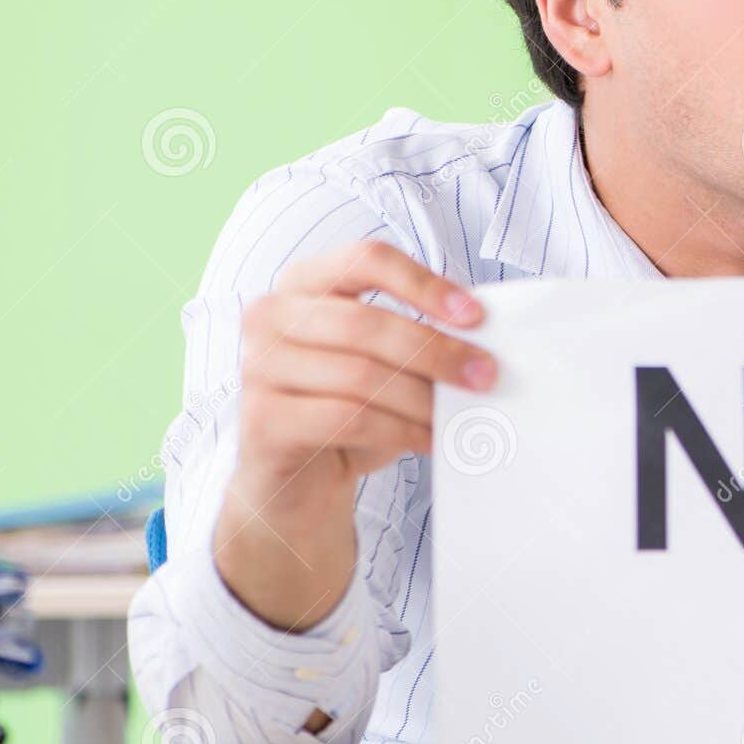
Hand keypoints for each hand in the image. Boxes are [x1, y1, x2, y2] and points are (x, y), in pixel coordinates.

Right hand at [213, 239, 493, 630]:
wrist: (295, 483)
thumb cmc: (344, 410)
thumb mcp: (381, 363)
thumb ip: (416, 338)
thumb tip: (482, 339)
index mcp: (304, 282)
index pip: (366, 260)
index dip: (423, 284)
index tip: (473, 316)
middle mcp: (270, 315)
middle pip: (366, 322)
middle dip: (436, 350)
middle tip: (485, 374)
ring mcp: (258, 367)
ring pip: (360, 375)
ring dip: (422, 397)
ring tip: (460, 415)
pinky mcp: (262, 420)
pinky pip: (347, 418)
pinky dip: (399, 430)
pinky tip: (429, 440)